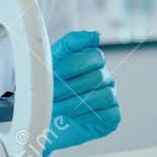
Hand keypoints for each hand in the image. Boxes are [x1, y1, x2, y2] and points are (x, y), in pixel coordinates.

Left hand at [45, 30, 119, 154]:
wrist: (44, 121)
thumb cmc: (47, 90)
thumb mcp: (51, 63)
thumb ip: (70, 44)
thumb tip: (96, 36)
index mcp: (90, 60)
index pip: (94, 55)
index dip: (73, 64)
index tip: (55, 72)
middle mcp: (103, 75)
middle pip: (97, 76)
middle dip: (69, 86)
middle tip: (50, 94)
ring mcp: (110, 95)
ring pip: (103, 95)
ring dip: (75, 102)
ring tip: (56, 108)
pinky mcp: (112, 116)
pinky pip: (107, 114)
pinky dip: (87, 116)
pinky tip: (72, 117)